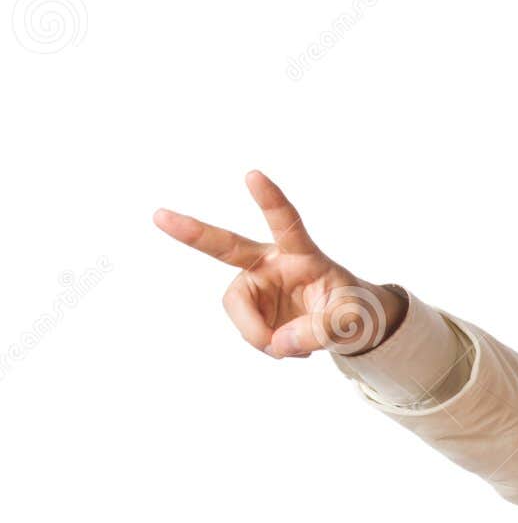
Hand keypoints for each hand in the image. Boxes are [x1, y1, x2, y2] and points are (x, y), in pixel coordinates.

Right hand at [153, 171, 404, 357]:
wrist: (345, 325)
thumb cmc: (353, 310)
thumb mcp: (353, 322)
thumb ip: (321, 331)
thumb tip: (276, 343)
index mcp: (302, 253)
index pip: (286, 222)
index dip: (270, 200)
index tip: (253, 174)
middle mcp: (271, 263)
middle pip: (227, 246)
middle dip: (193, 232)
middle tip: (159, 216)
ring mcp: (256, 286)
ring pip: (239, 310)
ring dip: (260, 334)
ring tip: (292, 348)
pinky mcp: (251, 308)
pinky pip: (251, 333)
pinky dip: (269, 346)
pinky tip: (289, 345)